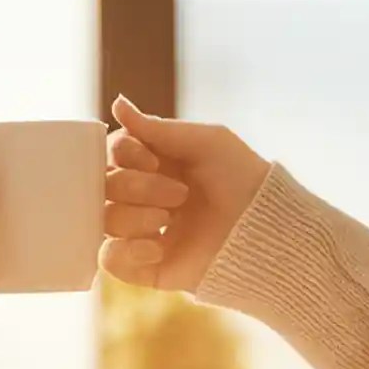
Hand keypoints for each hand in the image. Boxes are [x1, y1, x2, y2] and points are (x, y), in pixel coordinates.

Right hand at [100, 95, 270, 291]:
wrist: (265, 230)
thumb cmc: (242, 178)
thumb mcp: (205, 142)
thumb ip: (157, 127)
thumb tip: (117, 103)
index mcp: (152, 164)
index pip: (110, 154)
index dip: (124, 155)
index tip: (154, 161)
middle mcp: (140, 196)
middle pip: (103, 186)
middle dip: (137, 188)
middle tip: (180, 195)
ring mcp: (140, 232)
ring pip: (104, 221)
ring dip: (135, 218)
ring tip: (169, 222)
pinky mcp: (144, 265)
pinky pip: (108, 259)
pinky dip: (127, 253)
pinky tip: (159, 249)